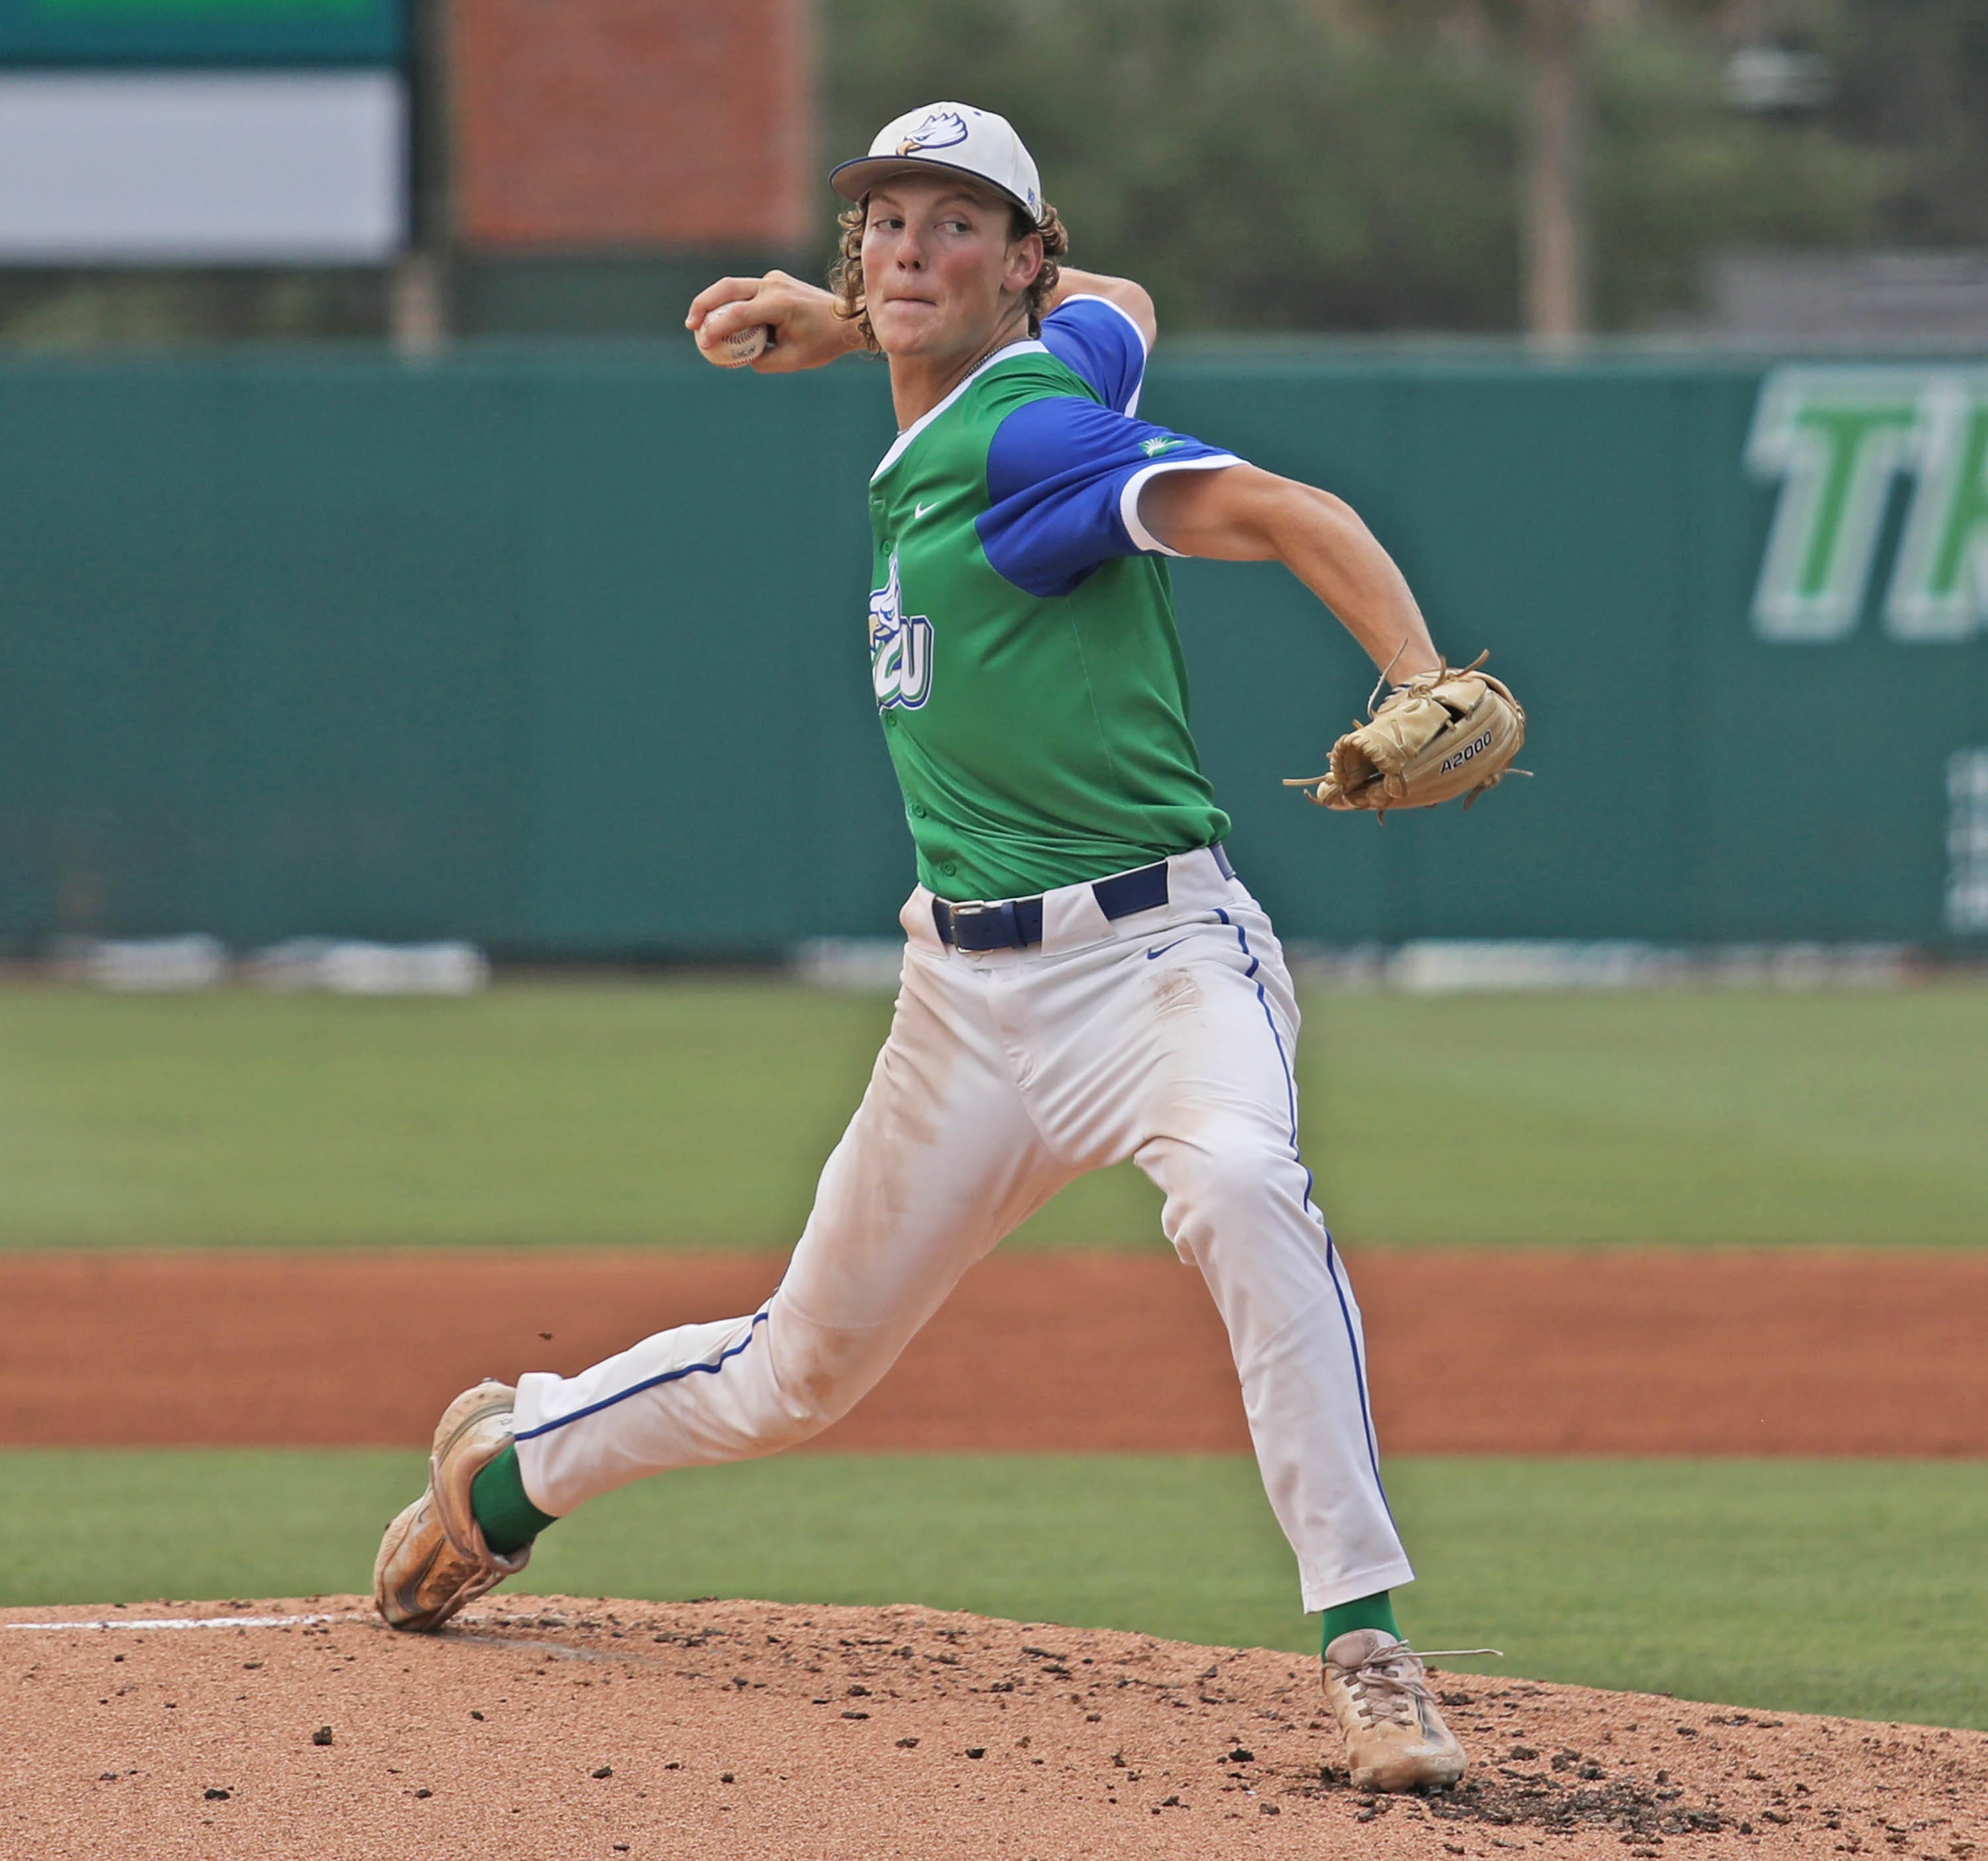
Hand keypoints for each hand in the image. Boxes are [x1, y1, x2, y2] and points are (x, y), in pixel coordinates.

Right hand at [684, 270, 861, 373]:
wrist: (847, 319)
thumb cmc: (823, 342)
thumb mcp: (793, 360)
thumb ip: (763, 360)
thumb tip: (740, 358)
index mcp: (780, 303)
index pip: (738, 314)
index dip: (716, 329)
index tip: (704, 344)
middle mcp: (773, 284)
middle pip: (727, 288)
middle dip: (703, 305)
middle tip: (690, 326)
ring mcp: (773, 279)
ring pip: (732, 287)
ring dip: (713, 304)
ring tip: (699, 325)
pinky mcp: (772, 281)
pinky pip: (744, 292)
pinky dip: (730, 305)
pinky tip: (723, 323)